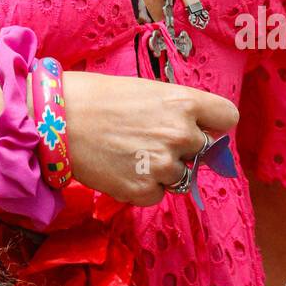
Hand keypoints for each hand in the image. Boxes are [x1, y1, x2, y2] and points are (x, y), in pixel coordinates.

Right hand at [61, 70, 238, 206]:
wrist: (56, 120)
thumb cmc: (97, 97)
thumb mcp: (147, 91)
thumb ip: (177, 110)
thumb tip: (197, 132)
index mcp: (185, 102)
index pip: (228, 117)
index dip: (213, 122)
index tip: (200, 124)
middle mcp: (182, 135)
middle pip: (204, 150)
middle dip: (183, 148)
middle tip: (149, 138)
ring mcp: (164, 166)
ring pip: (181, 175)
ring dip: (162, 169)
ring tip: (129, 152)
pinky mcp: (144, 191)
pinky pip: (157, 194)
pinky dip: (142, 186)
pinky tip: (120, 167)